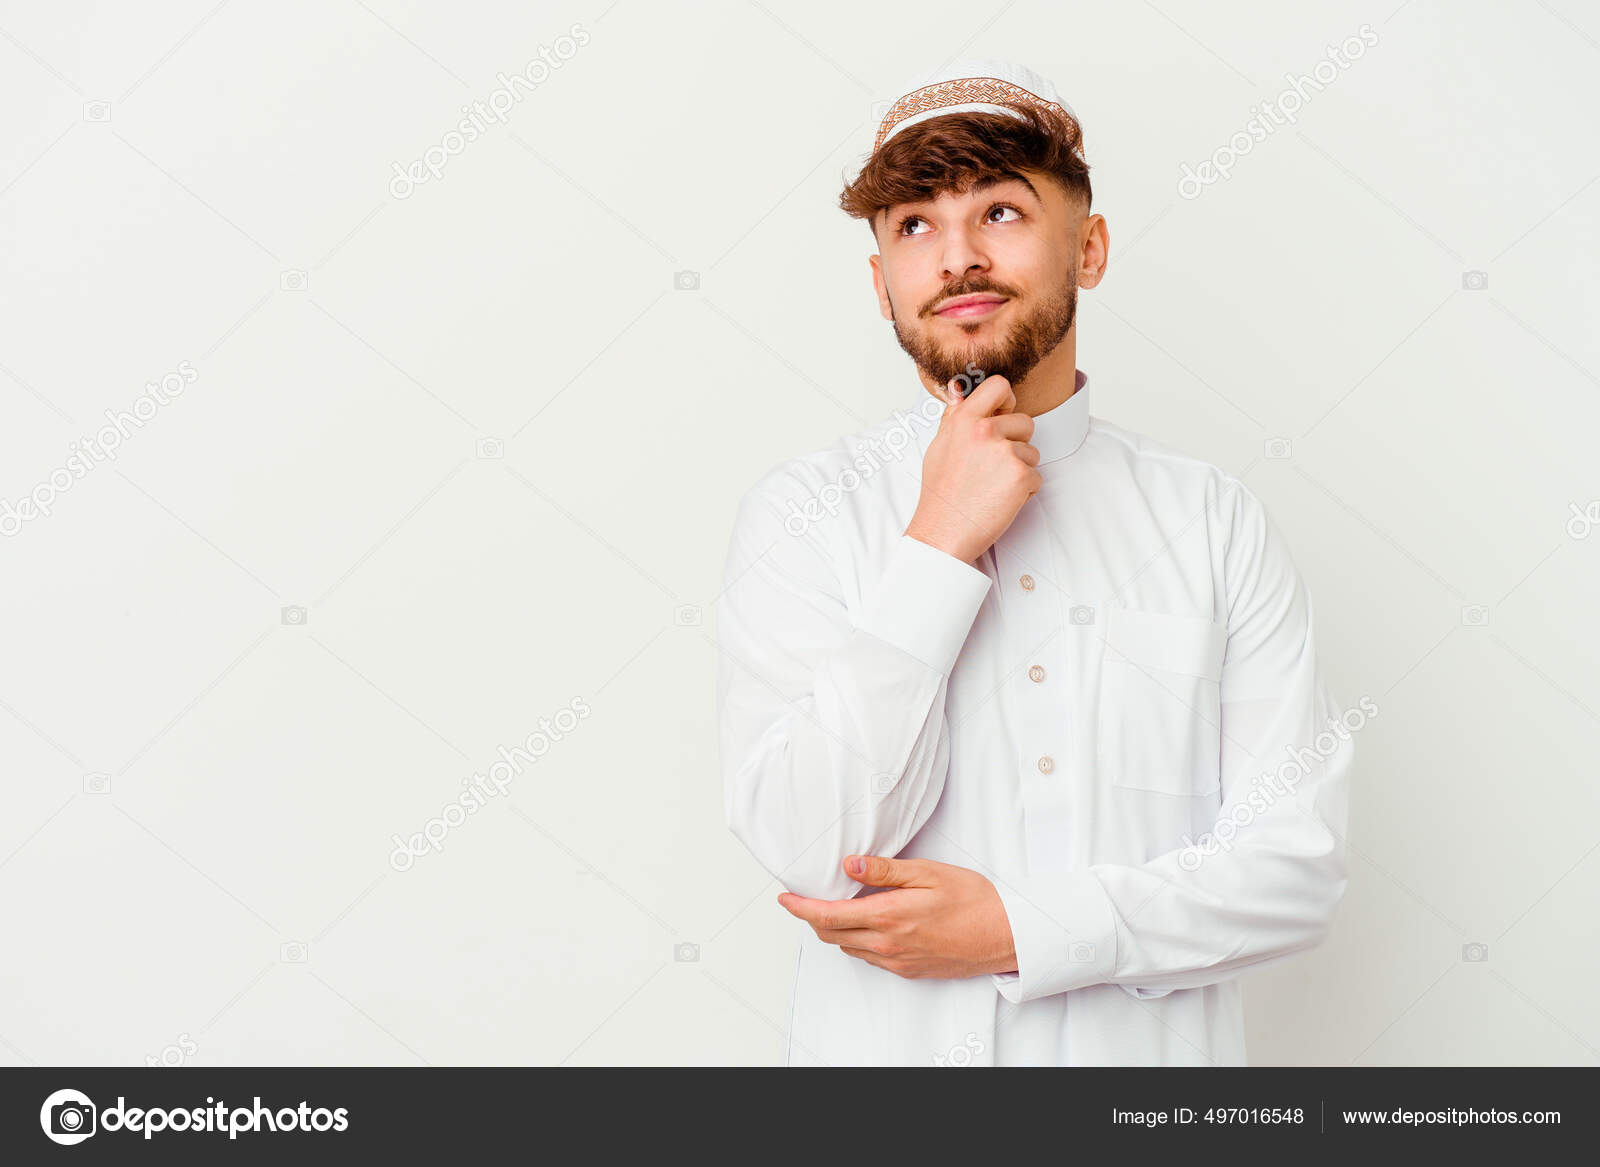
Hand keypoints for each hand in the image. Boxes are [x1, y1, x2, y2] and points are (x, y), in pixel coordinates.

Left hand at [777, 855, 1016, 979]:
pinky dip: (859, 939)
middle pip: (831, 934)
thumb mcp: (928, 872)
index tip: (786, 898)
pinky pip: (870, 956)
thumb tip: (849, 863)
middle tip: (806, 897)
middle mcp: (887, 943)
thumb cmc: (973, 900)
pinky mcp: (907, 970)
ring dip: (836, 928)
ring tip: (840, 905)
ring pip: (849, 946)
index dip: (801, 908)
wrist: (1004, 935)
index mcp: (888, 915)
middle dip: (813, 917)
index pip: (827, 916)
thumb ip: (885, 870)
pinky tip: (870, 922)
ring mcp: (896, 960)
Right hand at [904, 374, 1040, 565]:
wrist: (943, 531)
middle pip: (1026, 423)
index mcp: (965, 420)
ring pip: (1032, 453)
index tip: (1002, 414)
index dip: (1006, 401)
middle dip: (1016, 443)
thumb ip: (955, 417)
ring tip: (993, 486)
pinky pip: (1036, 477)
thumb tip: (960, 392)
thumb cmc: (941, 493)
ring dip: (1020, 469)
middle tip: (992, 467)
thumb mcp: (939, 446)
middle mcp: (986, 431)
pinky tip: (1000, 499)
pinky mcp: (1021, 476)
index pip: (999, 386)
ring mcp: (1006, 453)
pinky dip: (1024, 491)